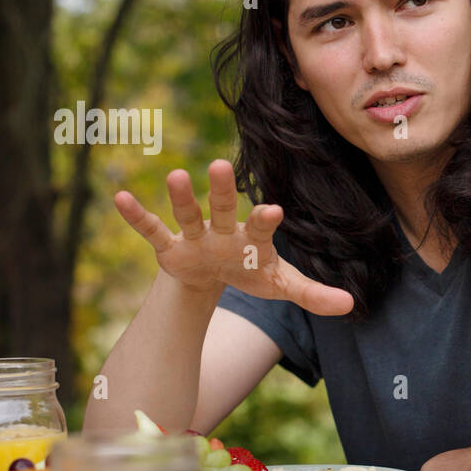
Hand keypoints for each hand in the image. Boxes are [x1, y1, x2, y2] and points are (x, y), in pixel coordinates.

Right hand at [114, 159, 353, 316]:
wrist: (213, 277)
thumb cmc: (251, 272)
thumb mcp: (281, 285)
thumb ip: (313, 294)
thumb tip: (351, 306)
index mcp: (253, 240)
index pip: (261, 227)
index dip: (265, 220)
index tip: (273, 210)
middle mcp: (224, 231)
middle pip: (225, 208)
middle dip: (224, 190)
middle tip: (222, 164)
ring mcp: (196, 236)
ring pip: (188, 213)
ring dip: (182, 197)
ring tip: (177, 174)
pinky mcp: (170, 247)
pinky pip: (152, 230)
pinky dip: (136, 217)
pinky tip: (119, 197)